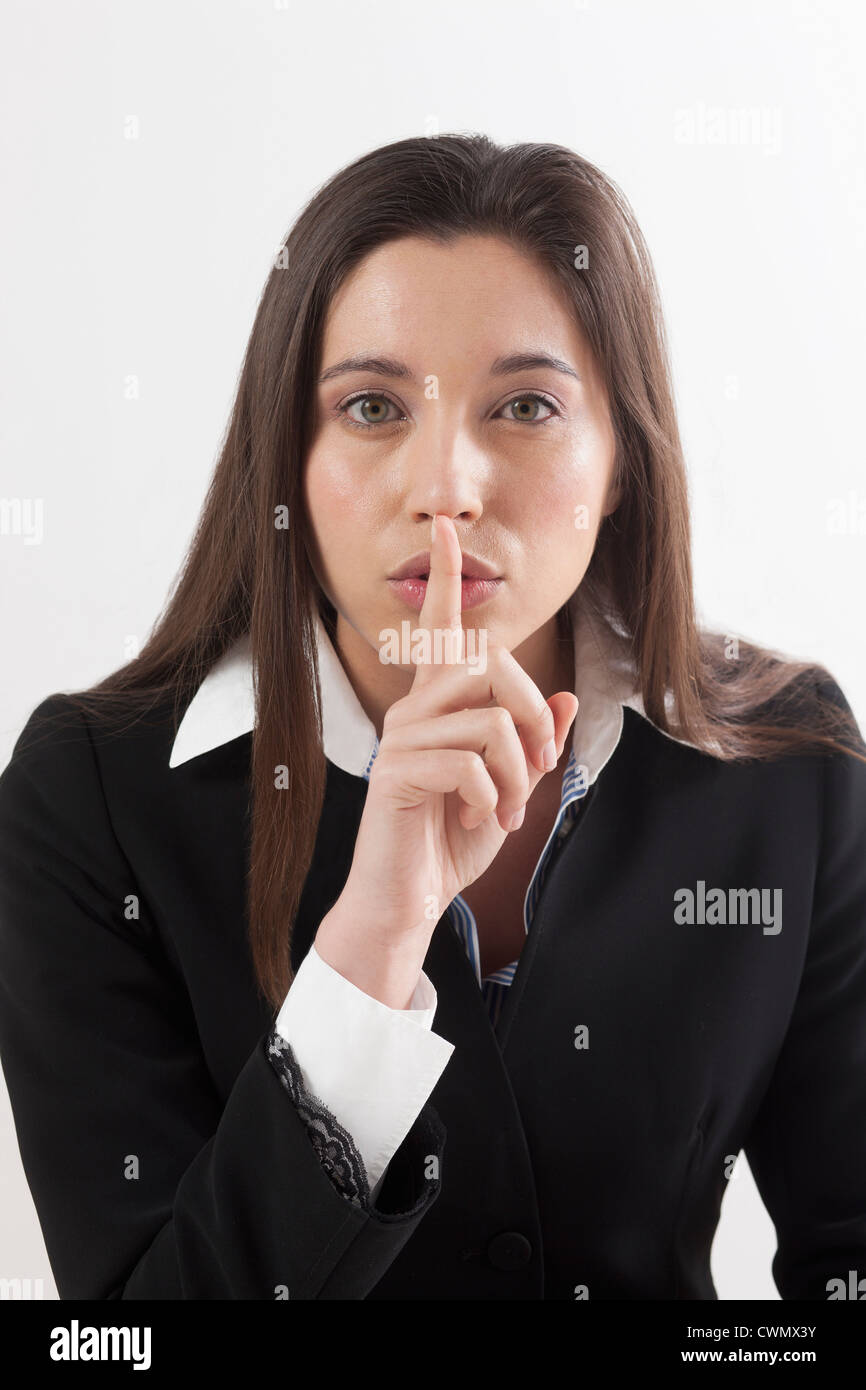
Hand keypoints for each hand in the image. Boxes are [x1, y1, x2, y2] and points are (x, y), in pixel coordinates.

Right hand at [323, 513, 577, 961]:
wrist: (410, 899)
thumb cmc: (452, 841)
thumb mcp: (511, 789)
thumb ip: (534, 744)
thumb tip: (563, 697)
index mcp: (439, 707)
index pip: (442, 632)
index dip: (445, 578)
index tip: (444, 528)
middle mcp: (415, 712)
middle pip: (489, 664)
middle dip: (532, 714)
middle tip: (538, 769)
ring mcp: (403, 742)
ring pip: (489, 718)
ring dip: (517, 770)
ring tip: (509, 808)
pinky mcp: (398, 775)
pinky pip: (470, 762)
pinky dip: (494, 796)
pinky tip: (479, 819)